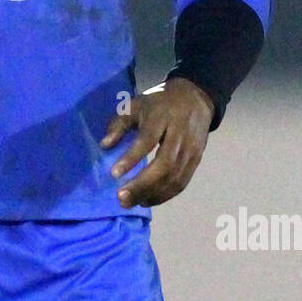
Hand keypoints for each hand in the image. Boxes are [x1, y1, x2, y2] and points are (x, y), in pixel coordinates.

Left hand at [99, 77, 214, 207]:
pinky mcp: (196, 160)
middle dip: (142, 184)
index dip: (132, 158)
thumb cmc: (159, 103)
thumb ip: (119, 124)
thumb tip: (104, 146)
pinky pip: (182, 182)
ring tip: (131, 202)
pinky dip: (165, 195)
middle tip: (121, 197)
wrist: (195, 98)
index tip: (114, 174)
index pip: (148, 140)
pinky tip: (147, 200)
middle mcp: (179, 134)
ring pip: (174, 177)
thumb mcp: (136, 105)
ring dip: (152, 194)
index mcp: (162, 117)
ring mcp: (191, 149)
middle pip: (164, 164)